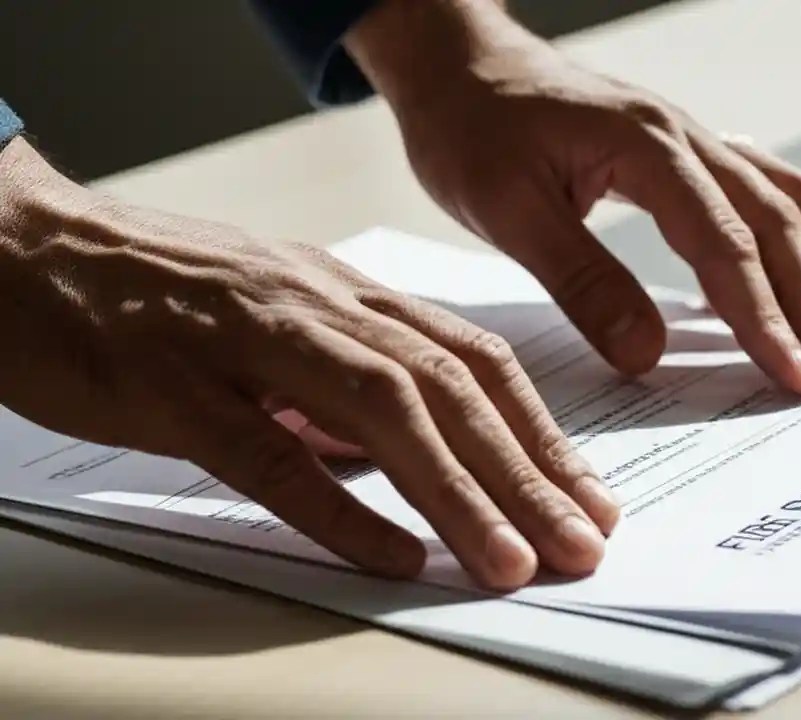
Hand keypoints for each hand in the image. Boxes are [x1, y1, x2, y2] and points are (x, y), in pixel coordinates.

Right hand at [0, 137, 616, 589]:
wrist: (26, 246)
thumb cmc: (159, 288)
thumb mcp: (276, 316)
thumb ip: (344, 376)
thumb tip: (408, 453)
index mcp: (346, 292)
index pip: (474, 359)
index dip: (541, 430)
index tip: (589, 495)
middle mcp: (316, 306)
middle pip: (450, 390)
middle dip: (527, 474)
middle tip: (582, 545)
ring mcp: (247, 340)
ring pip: (381, 413)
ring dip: (459, 493)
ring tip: (513, 561)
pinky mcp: (175, 385)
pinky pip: (268, 454)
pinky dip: (338, 508)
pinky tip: (391, 557)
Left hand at [345, 0, 800, 395]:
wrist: (458, 64)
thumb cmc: (471, 129)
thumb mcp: (508, 211)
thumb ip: (583, 282)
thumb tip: (648, 357)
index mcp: (646, 148)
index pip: (726, 246)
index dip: (766, 319)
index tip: (797, 378)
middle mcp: (684, 136)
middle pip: (776, 222)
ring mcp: (688, 137)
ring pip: (780, 200)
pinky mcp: (678, 149)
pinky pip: (758, 188)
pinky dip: (785, 239)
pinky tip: (785, 279)